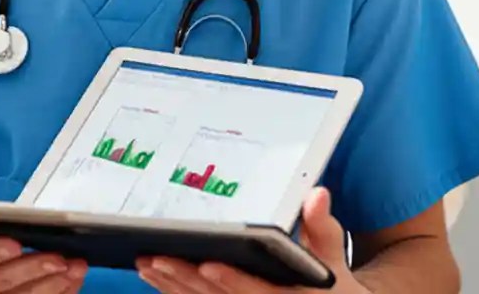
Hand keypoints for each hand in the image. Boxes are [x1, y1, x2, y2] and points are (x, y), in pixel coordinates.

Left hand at [136, 188, 368, 293]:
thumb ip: (321, 227)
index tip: (208, 264)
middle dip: (185, 279)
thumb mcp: (332, 257)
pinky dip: (174, 291)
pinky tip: (154, 274)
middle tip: (157, 257)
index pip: (258, 292)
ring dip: (171, 285)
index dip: (233, 280)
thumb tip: (317, 194)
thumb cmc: (329, 283)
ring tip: (146, 262)